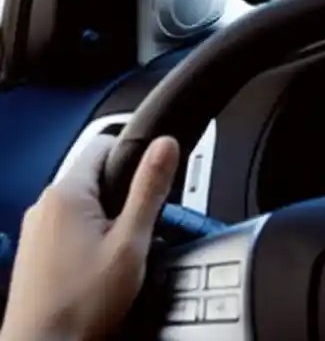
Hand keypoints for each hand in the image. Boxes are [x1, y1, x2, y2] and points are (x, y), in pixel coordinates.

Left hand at [1, 135, 178, 340]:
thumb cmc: (81, 304)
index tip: (155, 180)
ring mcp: (36, 231)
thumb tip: (164, 145)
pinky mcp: (35, 253)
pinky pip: (71, 231)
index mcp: (66, 194)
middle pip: (98, 179)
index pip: (105, 145)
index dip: (137, 156)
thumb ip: (149, 189)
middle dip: (126, 198)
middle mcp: (44, 207)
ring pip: (86, 208)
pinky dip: (91, 242)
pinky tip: (101, 271)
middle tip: (142, 232)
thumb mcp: (131, 242)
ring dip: (110, 223)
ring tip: (123, 258)